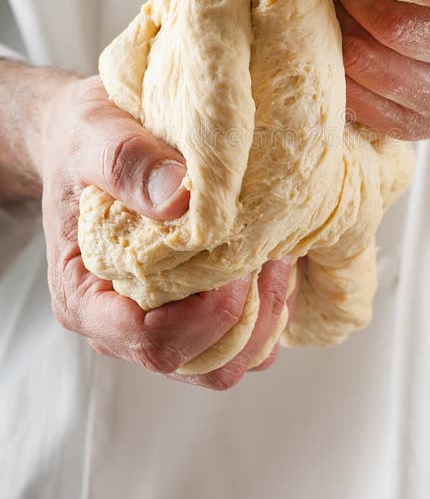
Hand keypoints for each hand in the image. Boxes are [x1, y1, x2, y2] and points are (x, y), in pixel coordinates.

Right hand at [37, 72, 297, 389]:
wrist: (86, 141)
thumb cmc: (81, 140)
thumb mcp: (92, 134)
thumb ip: (126, 163)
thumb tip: (179, 197)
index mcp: (85, 298)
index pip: (149, 339)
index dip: (205, 315)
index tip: (239, 265)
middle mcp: (120, 326)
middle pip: (199, 363)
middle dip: (248, 318)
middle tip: (272, 255)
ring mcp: (160, 324)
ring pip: (229, 360)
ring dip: (266, 316)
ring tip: (279, 254)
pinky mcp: (192, 312)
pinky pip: (244, 338)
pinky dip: (270, 308)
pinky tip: (276, 257)